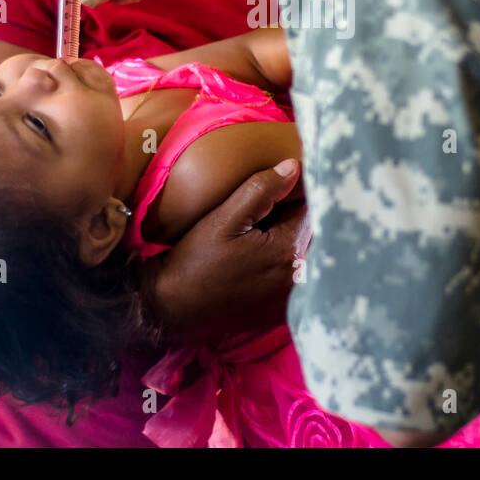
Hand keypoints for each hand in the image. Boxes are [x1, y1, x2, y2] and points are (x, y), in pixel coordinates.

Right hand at [141, 160, 309, 342]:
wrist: (171, 307)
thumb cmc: (195, 260)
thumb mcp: (224, 218)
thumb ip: (261, 190)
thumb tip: (294, 167)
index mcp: (289, 251)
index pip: (309, 209)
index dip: (288, 197)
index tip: (266, 199)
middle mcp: (298, 278)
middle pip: (308, 233)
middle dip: (289, 219)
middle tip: (256, 218)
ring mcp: (290, 298)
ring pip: (300, 255)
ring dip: (286, 243)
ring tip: (253, 240)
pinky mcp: (280, 312)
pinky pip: (291, 279)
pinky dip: (279, 268)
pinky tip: (253, 266)